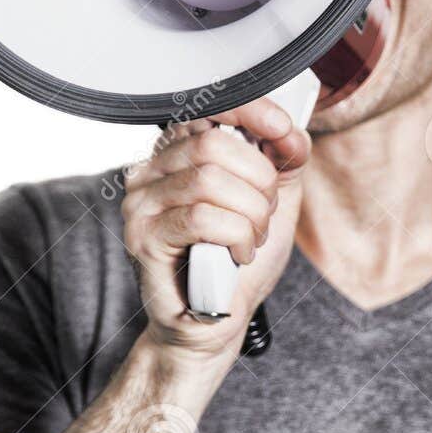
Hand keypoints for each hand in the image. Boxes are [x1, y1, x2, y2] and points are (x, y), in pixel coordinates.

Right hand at [123, 98, 310, 356]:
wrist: (214, 324)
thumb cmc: (235, 262)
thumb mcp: (272, 202)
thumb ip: (282, 160)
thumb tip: (290, 131)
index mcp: (177, 154)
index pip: (208, 108)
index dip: (251, 112)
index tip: (282, 131)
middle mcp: (150, 172)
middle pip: (214, 144)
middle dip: (259, 180)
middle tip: (264, 214)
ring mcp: (141, 205)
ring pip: (209, 182)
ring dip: (250, 214)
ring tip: (251, 237)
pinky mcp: (144, 239)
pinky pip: (202, 219)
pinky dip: (236, 236)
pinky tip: (239, 254)